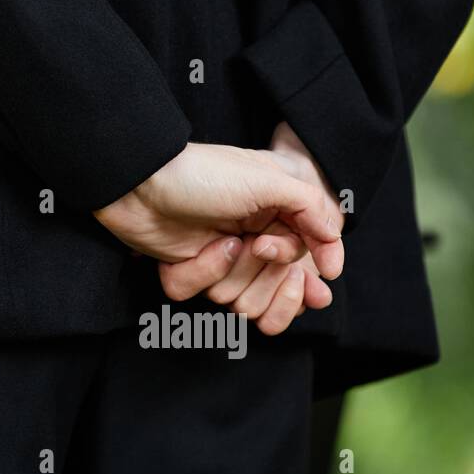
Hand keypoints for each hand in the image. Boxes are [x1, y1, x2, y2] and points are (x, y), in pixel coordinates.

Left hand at [158, 123, 343, 334]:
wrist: (139, 182)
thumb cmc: (203, 175)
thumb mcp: (266, 180)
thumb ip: (309, 206)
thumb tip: (334, 239)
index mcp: (274, 213)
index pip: (307, 256)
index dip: (313, 270)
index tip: (322, 280)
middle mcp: (250, 237)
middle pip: (277, 288)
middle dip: (268, 275)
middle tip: (257, 248)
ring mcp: (218, 257)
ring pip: (239, 298)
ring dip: (230, 273)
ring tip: (219, 241)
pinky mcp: (186, 269)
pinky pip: (199, 294)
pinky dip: (196, 275)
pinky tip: (191, 251)